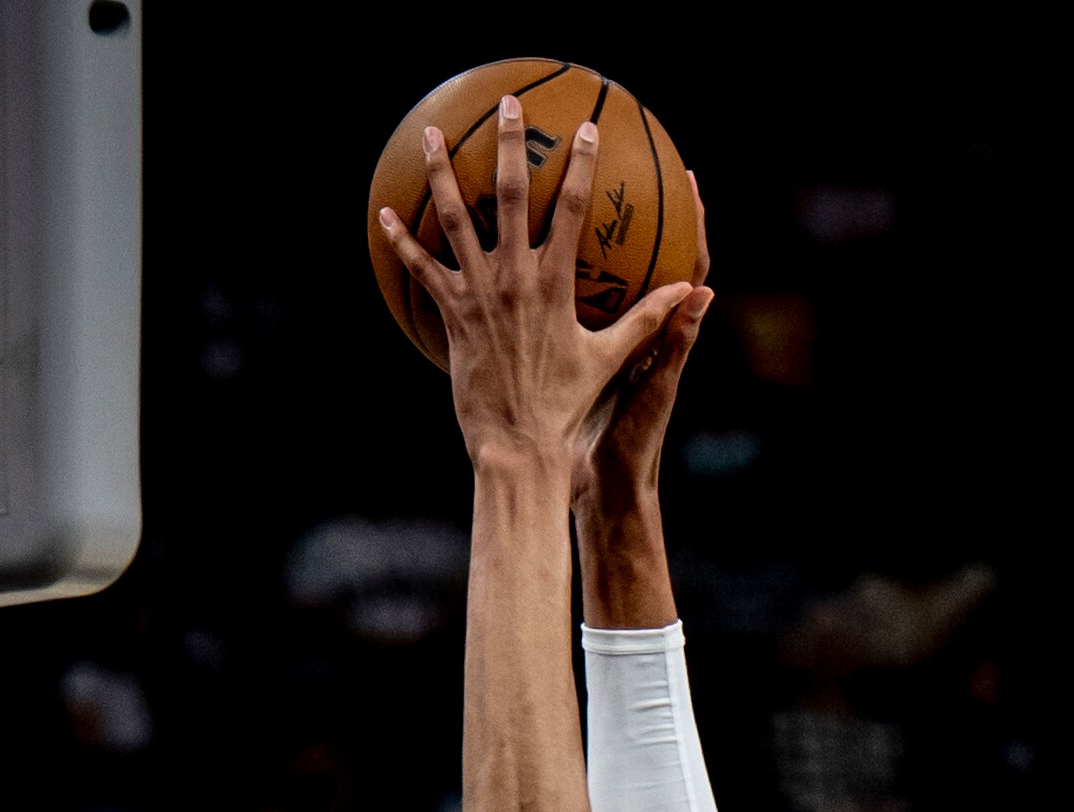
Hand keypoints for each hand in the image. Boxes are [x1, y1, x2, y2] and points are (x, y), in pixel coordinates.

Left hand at [380, 95, 700, 468]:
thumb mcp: (609, 359)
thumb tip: (688, 293)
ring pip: (457, 218)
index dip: (582, 165)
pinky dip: (402, 240)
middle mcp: (516, 277)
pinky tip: (384, 214)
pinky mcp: (453, 314)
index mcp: (556, 282)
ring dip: (442, 172)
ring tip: (430, 134)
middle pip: (511, 194)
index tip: (586, 128)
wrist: (520, 443)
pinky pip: (422, 268)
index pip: (574, 209)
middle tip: (507, 104)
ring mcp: (480, 293)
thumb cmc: (567, 405)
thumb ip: (646, 320)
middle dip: (509, 143)